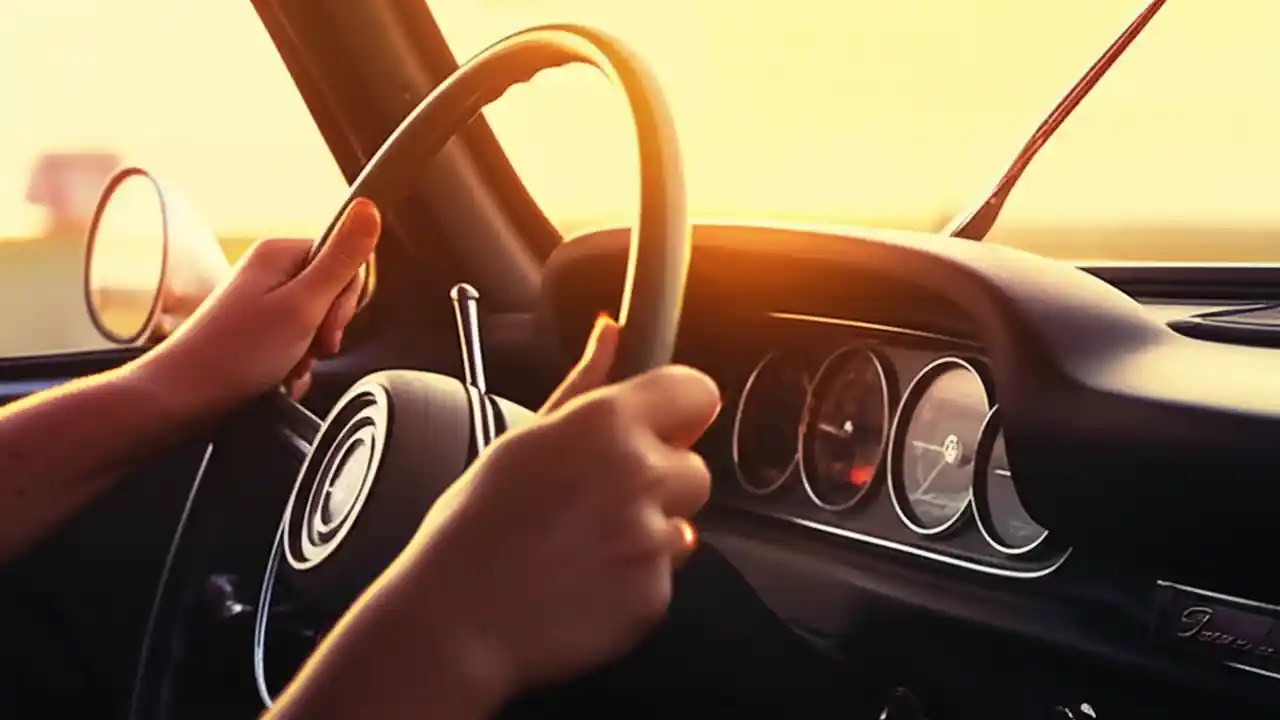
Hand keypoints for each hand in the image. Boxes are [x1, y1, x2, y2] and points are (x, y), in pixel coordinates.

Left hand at [136, 198, 379, 414]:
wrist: (183, 396)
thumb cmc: (235, 353)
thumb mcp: (303, 305)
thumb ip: (342, 260)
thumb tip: (369, 208)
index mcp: (280, 253)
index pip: (346, 261)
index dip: (346, 300)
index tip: (327, 329)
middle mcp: (270, 270)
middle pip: (333, 292)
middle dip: (327, 329)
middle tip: (307, 349)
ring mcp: (263, 299)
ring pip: (318, 321)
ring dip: (311, 351)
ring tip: (288, 366)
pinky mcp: (258, 327)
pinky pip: (298, 340)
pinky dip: (295, 362)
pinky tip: (279, 376)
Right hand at [398, 315, 720, 704]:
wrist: (457, 618)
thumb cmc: (475, 527)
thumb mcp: (522, 436)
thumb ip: (582, 381)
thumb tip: (609, 331)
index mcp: (606, 423)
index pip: (696, 391)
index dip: (683, 410)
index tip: (667, 425)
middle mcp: (639, 474)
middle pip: (695, 467)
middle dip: (661, 482)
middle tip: (599, 500)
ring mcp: (651, 539)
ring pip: (683, 525)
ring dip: (649, 532)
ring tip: (585, 544)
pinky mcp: (654, 595)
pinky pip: (664, 577)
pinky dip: (634, 581)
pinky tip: (585, 579)